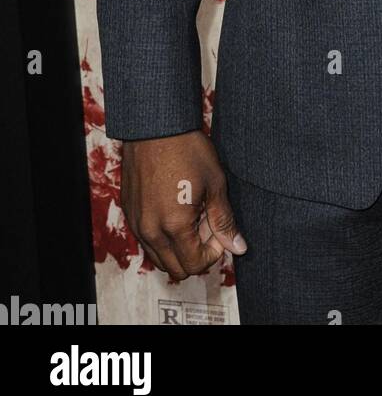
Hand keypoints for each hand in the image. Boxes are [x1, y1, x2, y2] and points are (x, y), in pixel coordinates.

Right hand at [120, 130, 246, 278]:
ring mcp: (137, 223)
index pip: (194, 264)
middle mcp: (150, 231)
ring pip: (159, 257)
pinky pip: (146, 240)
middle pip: (175, 268)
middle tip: (208, 226)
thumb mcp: (215, 184)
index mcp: (174, 226)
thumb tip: (238, 247)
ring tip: (193, 218)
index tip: (219, 232)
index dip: (212, 253)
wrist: (156, 127)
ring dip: (178, 248)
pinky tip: (176, 210)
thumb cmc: (188, 150)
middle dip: (196, 254)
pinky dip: (163, 236)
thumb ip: (224, 221)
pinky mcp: (129, 213)